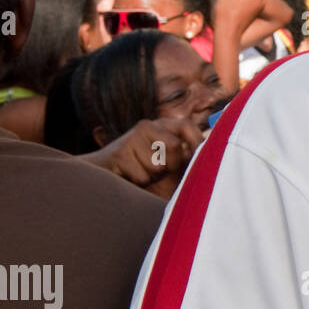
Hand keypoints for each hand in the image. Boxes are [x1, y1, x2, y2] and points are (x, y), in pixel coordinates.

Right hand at [81, 118, 204, 198]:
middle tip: (156, 172)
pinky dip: (140, 183)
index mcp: (160, 126)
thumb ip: (184, 157)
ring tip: (140, 173)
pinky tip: (128, 177)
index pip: (185, 125)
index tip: (203, 156)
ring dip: (153, 177)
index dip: (197, 140)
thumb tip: (209, 155)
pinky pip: (143, 177)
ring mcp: (131, 137)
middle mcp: (146, 126)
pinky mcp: (119, 153)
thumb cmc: (139, 171)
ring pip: (158, 166)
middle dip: (171, 166)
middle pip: (175, 147)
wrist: (99, 175)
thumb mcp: (164, 161)